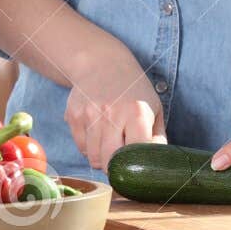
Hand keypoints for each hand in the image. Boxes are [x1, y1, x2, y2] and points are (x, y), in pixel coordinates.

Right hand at [65, 39, 166, 171]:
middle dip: (117, 167)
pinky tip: (97, 134)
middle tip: (122, 161)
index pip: (135, 155)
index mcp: (136, 112)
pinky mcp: (73, 115)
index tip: (137, 167)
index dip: (136, 166)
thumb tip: (155, 165)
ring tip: (110, 144)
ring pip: (93, 157)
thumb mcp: (154, 107)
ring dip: (102, 158)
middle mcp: (111, 113)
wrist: (101, 62)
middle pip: (110, 161)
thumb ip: (157, 138)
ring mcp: (89, 114)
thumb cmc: (133, 89)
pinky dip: (89, 148)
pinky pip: (81, 147)